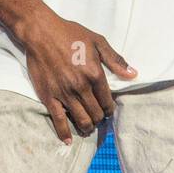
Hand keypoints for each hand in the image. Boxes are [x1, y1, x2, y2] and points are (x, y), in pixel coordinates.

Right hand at [20, 10, 137, 143]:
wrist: (41, 32)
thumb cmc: (70, 34)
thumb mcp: (97, 41)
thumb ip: (115, 60)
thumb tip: (133, 74)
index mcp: (95, 74)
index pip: (107, 101)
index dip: (110, 108)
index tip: (108, 109)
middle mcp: (81, 87)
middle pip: (96, 114)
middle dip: (99, 118)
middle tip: (98, 117)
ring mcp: (65, 94)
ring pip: (82, 120)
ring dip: (87, 126)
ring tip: (88, 126)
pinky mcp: (49, 97)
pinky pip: (59, 121)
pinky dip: (65, 133)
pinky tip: (69, 140)